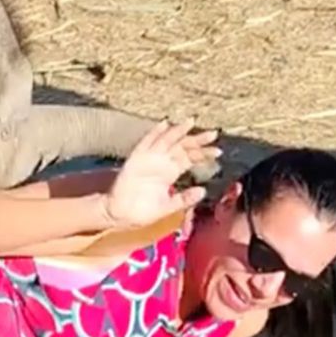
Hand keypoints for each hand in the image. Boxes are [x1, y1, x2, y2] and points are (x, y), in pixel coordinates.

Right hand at [100, 122, 216, 229]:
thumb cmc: (141, 212)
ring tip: (191, 122)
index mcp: (170, 172)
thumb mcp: (166, 207)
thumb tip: (203, 191)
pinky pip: (145, 144)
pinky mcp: (136, 160)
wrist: (118, 215)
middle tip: (213, 134)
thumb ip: (183, 199)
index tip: (218, 152)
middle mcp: (162, 163)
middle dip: (197, 139)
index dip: (203, 154)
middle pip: (182, 146)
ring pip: (167, 141)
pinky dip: (154, 134)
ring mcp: (149, 159)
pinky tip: (164, 124)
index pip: (190, 158)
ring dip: (178, 131)